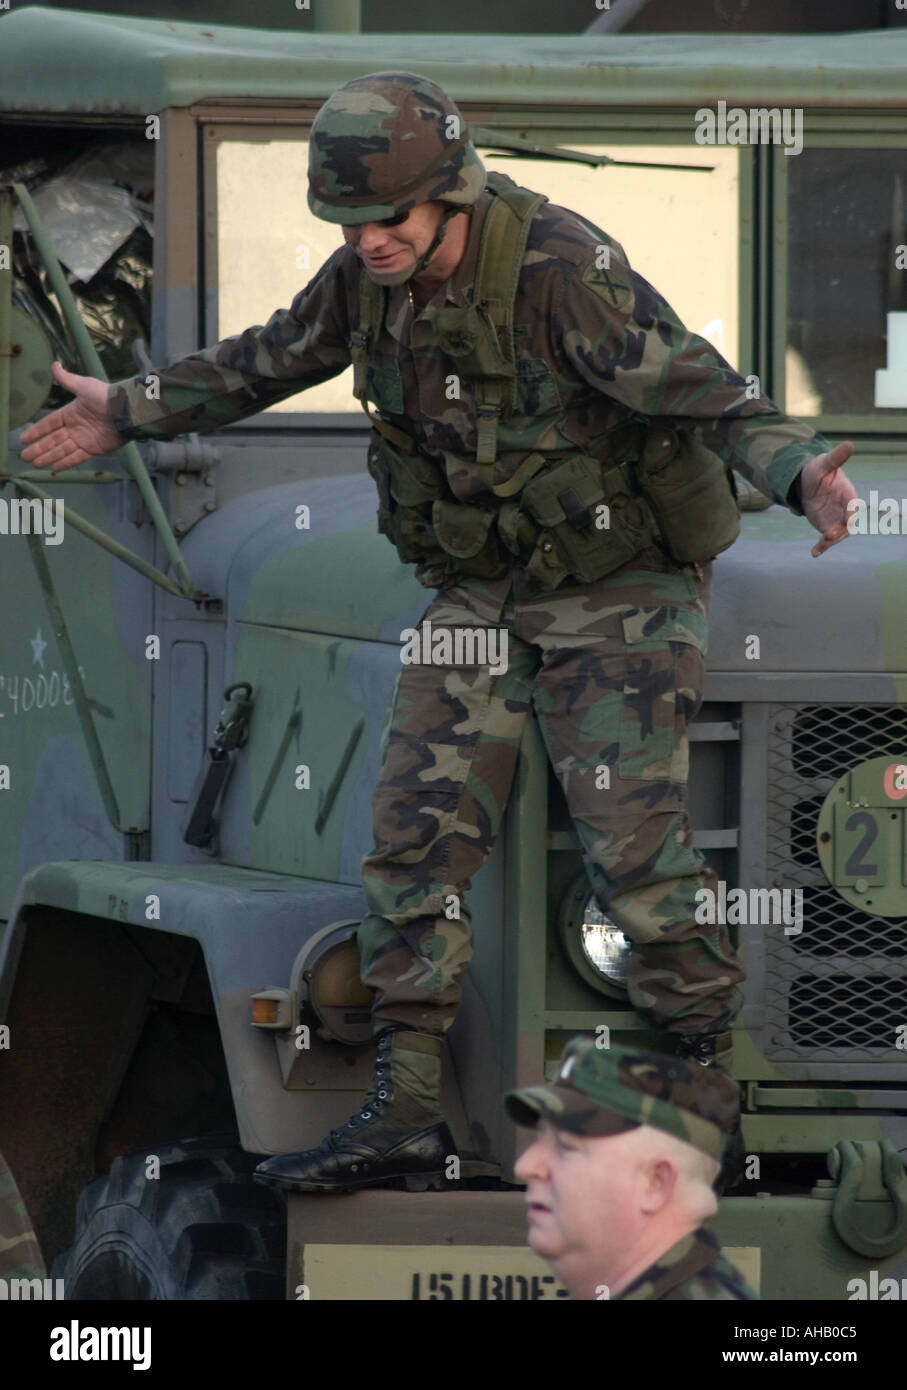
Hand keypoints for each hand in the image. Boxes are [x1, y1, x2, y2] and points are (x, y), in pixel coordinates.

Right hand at [20, 362, 125, 472]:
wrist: (126, 411)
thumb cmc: (106, 396)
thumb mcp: (83, 385)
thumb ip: (67, 379)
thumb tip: (54, 364)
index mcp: (71, 413)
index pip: (49, 424)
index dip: (36, 431)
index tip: (24, 438)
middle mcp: (75, 427)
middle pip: (52, 440)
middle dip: (38, 448)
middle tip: (24, 456)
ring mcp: (84, 439)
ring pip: (61, 450)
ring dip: (48, 457)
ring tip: (34, 463)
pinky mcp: (94, 449)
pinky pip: (76, 457)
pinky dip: (66, 463)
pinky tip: (54, 468)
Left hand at [798, 441, 855, 556]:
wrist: (807, 482)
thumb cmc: (818, 470)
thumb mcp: (824, 464)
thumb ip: (836, 458)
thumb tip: (849, 444)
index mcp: (847, 493)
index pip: (852, 505)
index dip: (851, 512)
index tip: (848, 520)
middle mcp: (844, 509)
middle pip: (847, 524)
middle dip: (840, 530)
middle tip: (828, 535)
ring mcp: (835, 519)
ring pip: (838, 534)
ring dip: (830, 540)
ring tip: (821, 546)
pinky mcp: (825, 526)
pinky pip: (826, 539)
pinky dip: (822, 547)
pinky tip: (814, 554)